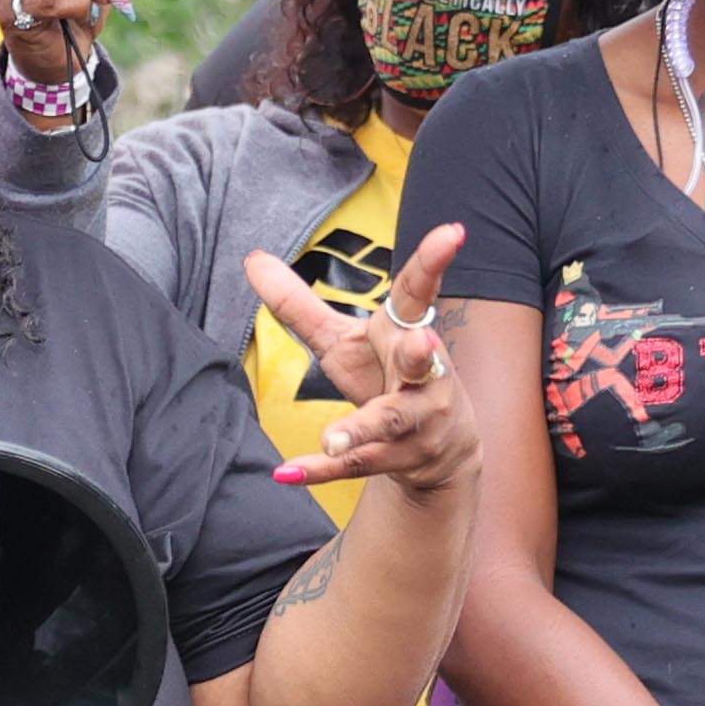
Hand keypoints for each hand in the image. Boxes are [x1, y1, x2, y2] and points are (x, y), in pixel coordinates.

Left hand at [250, 224, 469, 499]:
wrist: (440, 453)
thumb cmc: (386, 380)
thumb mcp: (343, 341)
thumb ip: (299, 305)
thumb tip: (251, 259)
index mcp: (406, 333)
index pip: (420, 293)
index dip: (433, 262)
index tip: (453, 233)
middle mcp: (423, 374)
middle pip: (421, 360)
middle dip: (419, 353)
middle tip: (421, 342)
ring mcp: (417, 419)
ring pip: (390, 421)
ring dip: (361, 428)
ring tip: (331, 438)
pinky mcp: (400, 457)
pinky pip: (360, 463)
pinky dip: (323, 470)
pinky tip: (289, 472)